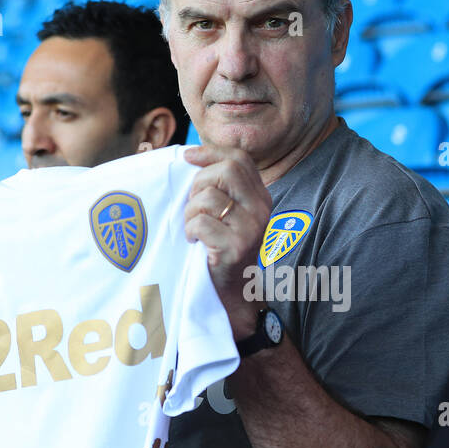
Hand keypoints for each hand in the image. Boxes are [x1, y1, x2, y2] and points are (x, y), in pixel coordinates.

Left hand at [182, 144, 271, 337]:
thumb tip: (189, 156)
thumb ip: (217, 188)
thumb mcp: (225, 214)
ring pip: (209, 197)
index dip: (211, 152)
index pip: (239, 158)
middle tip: (191, 206)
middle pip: (226, 171)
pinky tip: (193, 242)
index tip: (187, 157)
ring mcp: (251, 228)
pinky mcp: (237, 247)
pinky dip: (190, 230)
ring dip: (190, 212)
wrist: (232, 295)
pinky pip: (201, 222)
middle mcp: (261, 209)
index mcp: (259, 197)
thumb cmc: (219, 249)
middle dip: (198, 183)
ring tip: (193, 229)